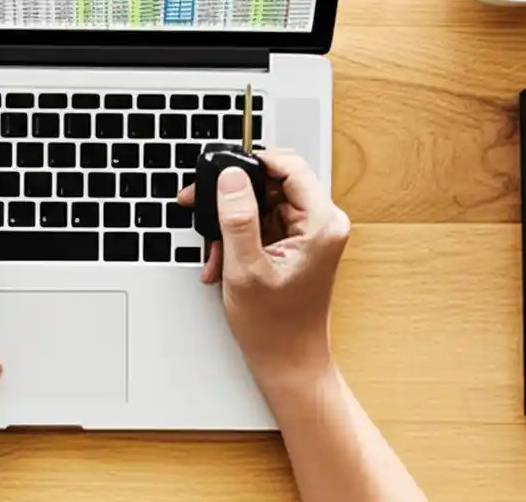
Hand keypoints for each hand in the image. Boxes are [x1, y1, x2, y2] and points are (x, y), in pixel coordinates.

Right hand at [178, 150, 350, 387]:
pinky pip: (263, 223)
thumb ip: (237, 219)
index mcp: (321, 224)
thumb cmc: (276, 328)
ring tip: (217, 251)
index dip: (253, 163)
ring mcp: (310, 233)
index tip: (222, 172)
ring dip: (233, 223)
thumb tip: (230, 178)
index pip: (290, 167)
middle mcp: (322, 223)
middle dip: (235, 198)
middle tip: (203, 207)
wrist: (288, 362)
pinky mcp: (297, 244)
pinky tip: (225, 260)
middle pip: (274, 182)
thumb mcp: (246, 269)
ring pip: (264, 203)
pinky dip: (239, 238)